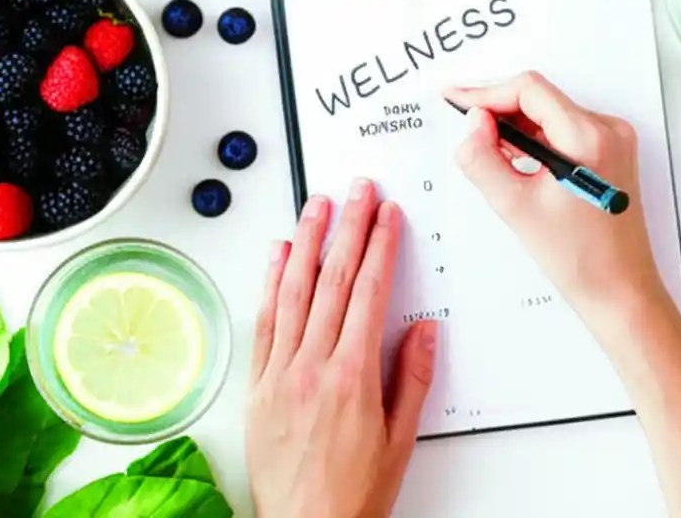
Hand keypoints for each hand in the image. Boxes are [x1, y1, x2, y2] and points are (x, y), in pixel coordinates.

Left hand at [247, 185, 437, 517]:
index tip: (387, 218)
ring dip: (306, 241)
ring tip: (316, 206)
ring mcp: (279, 373)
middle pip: (331, 280)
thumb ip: (411, 377)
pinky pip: (264, 322)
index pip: (367, 293)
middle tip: (358, 192)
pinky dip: (271, 283)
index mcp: (350, 376)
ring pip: (292, 292)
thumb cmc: (352, 493)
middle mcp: (310, 367)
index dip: (379, 248)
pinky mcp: (258, 386)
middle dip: (348, 228)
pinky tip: (277, 256)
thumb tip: (422, 329)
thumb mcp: (400, 439)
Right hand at [447, 72, 665, 322]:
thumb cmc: (581, 259)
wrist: (620, 291)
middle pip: (540, 98)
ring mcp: (613, 141)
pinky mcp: (610, 154)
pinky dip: (535, 139)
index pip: (529, 90)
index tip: (456, 100)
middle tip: (466, 131)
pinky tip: (515, 160)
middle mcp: (608, 130)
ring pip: (550, 114)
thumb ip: (483, 159)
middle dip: (498, 110)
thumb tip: (473, 123)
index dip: (486, 93)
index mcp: (589, 138)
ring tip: (488, 152)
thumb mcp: (516, 207)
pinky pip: (564, 130)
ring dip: (515, 126)